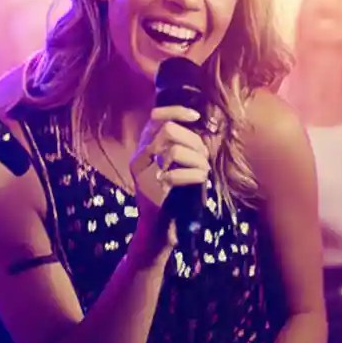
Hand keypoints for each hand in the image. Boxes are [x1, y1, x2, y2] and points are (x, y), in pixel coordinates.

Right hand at [127, 105, 209, 261]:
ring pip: (174, 150)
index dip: (176, 111)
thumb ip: (176, 145)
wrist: (159, 231)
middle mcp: (138, 159)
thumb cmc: (173, 198)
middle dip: (193, 140)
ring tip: (203, 171)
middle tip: (202, 156)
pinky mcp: (151, 193)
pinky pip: (176, 174)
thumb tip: (195, 124)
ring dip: (197, 159)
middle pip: (168, 129)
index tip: (195, 116)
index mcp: (143, 150)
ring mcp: (142, 175)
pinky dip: (194, 176)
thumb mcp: (172, 166)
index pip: (155, 117)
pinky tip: (201, 181)